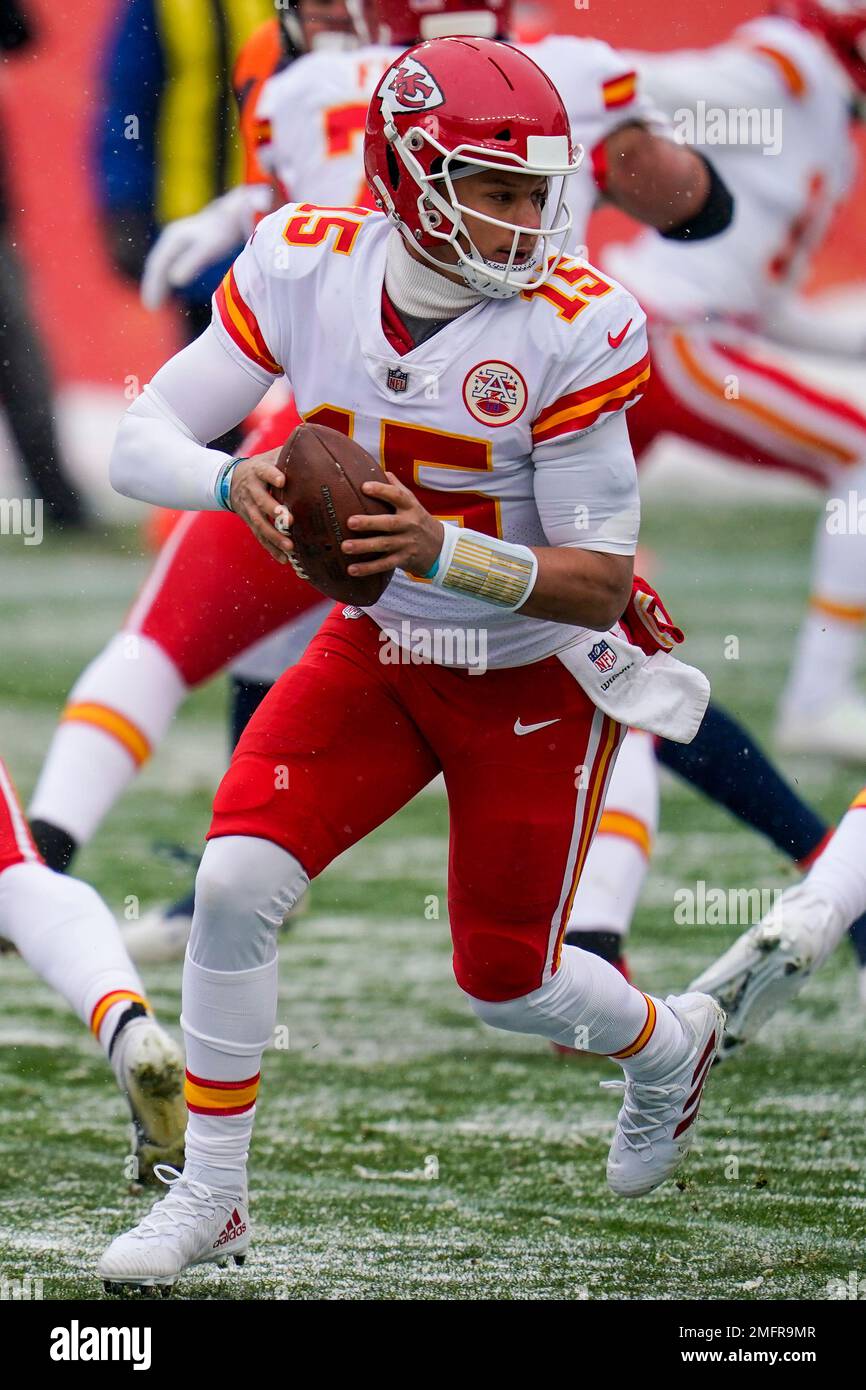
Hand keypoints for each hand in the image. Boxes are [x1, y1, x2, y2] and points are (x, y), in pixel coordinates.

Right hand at [140, 187, 265, 309]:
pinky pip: (171, 263)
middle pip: (156, 265)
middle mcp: (172, 238)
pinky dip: (166, 277)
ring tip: (156, 303)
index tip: (151, 305)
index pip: (158, 267)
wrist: (234, 214)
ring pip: (162, 264)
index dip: (153, 286)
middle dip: (152, 286)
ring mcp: (178, 240)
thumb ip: (191, 263)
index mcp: (173, 240)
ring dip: (158, 283)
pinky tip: (170, 287)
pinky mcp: (186, 244)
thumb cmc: (222, 233)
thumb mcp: (207, 250)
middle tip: (151, 308)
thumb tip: (174, 281)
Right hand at [229, 449, 294, 563]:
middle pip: (260, 501)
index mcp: (257, 471)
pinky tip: (284, 559)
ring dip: (274, 536)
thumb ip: (287, 452)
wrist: (229, 480)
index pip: (264, 471)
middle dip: (273, 511)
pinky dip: (271, 549)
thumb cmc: (259, 467)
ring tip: (290, 547)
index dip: (272, 474)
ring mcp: (248, 509)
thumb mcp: (268, 456)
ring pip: (260, 524)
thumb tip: (310, 439)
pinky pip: (259, 537)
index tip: (282, 479)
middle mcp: (251, 491)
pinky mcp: (249, 522)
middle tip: (288, 519)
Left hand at [342, 471, 444, 578]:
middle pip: (389, 523)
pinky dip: (368, 568)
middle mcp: (409, 524)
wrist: (440, 548)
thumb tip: (379, 468)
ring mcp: (406, 543)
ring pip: (384, 545)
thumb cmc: (418, 520)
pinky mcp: (403, 559)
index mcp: (410, 507)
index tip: (364, 486)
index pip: (397, 496)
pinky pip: (384, 565)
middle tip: (350, 522)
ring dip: (364, 547)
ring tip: (345, 547)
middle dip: (369, 523)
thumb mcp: (412, 502)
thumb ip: (396, 487)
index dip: (381, 490)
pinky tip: (352, 569)